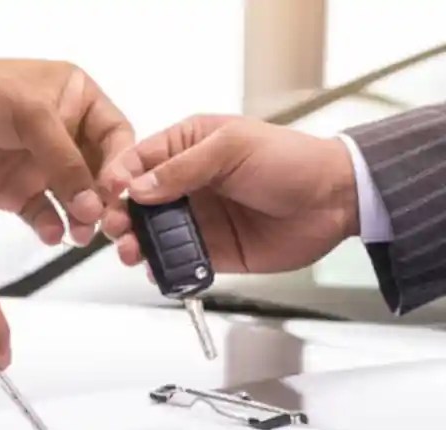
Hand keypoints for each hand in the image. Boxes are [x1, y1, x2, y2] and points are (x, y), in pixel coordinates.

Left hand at [0, 56, 133, 246]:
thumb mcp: (29, 114)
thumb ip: (65, 159)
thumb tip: (94, 204)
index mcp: (77, 100)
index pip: (117, 136)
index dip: (122, 163)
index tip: (117, 189)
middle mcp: (66, 134)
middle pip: (102, 173)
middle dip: (106, 199)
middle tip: (106, 221)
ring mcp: (43, 166)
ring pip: (78, 199)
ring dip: (84, 217)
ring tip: (80, 232)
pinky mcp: (19, 193)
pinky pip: (46, 216)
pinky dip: (53, 227)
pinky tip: (52, 233)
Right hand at [99, 115, 359, 272]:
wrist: (335, 200)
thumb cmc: (292, 160)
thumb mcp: (232, 149)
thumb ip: (183, 168)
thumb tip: (140, 186)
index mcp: (189, 145)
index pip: (140, 160)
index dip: (120, 177)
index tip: (110, 193)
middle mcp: (189, 182)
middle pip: (139, 201)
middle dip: (122, 215)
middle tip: (117, 228)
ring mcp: (200, 218)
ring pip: (154, 234)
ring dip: (138, 243)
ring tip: (131, 251)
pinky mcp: (214, 250)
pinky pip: (180, 261)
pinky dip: (165, 268)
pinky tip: (156, 269)